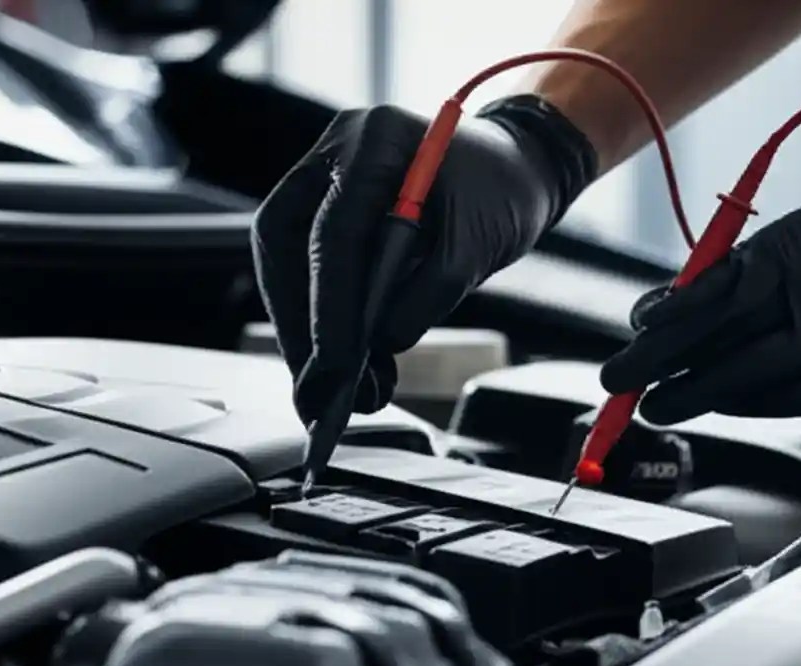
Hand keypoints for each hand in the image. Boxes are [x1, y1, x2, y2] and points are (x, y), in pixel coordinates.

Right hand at [252, 96, 596, 425]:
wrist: (514, 166)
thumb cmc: (503, 191)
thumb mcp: (478, 245)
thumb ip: (428, 293)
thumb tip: (378, 343)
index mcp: (374, 142)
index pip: (332, 232)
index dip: (328, 306)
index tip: (333, 368)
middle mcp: (335, 152)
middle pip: (286, 245)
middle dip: (297, 324)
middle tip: (316, 389)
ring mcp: (325, 178)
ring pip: (288, 262)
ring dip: (305, 330)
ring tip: (336, 388)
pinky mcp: (327, 210)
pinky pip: (308, 267)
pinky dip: (323, 317)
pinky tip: (347, 362)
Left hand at [601, 205, 800, 423]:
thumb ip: (741, 284)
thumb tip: (655, 318)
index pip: (718, 274)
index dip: (669, 308)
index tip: (635, 329)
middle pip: (723, 319)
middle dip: (660, 354)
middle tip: (614, 378)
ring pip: (751, 365)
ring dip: (695, 391)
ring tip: (654, 407)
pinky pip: (788, 397)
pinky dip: (748, 405)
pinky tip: (717, 407)